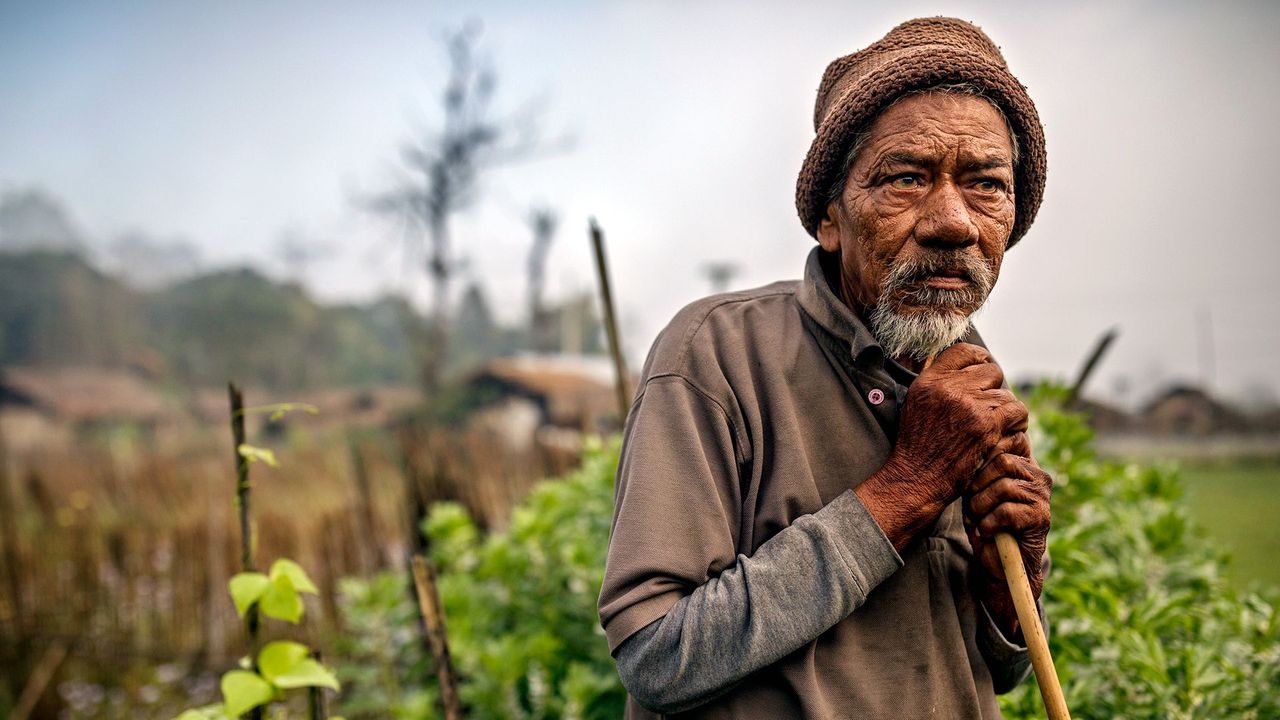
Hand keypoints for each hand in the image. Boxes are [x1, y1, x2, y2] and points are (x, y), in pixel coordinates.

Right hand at [885, 342, 1028, 506]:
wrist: (918, 478)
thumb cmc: (918, 445)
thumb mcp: (916, 404)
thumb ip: (936, 383)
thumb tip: (961, 366)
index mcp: (929, 381)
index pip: (964, 351)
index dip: (979, 359)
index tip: (983, 372)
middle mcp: (948, 388)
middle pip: (990, 371)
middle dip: (993, 388)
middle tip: (989, 406)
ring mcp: (969, 406)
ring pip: (1005, 392)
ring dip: (1004, 408)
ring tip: (997, 423)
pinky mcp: (986, 425)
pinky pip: (1016, 410)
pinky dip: (1017, 420)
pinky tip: (1009, 429)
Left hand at [964, 449, 1052, 634]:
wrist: (1001, 564)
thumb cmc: (986, 522)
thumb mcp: (976, 491)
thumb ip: (977, 470)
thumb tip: (967, 448)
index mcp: (1023, 464)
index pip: (1003, 444)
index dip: (981, 462)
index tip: (971, 484)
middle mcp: (1038, 476)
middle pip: (1002, 462)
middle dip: (979, 486)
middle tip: (974, 507)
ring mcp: (1042, 496)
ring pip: (1004, 487)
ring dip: (982, 507)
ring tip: (981, 520)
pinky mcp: (1041, 518)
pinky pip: (1007, 512)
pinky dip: (990, 523)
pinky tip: (990, 532)